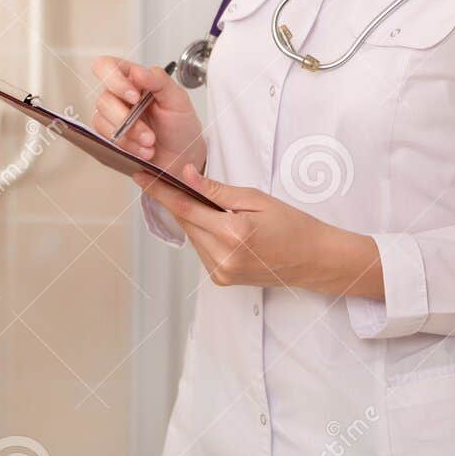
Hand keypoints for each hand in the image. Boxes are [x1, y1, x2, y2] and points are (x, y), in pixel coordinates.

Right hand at [91, 57, 205, 174]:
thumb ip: (159, 80)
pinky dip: (127, 147)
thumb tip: (138, 71)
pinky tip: (143, 150)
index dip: (114, 79)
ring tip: (150, 142)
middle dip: (126, 119)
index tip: (134, 97)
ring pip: (102, 121)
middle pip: (104, 99)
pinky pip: (106, 140)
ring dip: (129, 135)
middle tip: (147, 131)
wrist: (183, 156)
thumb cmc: (181, 125)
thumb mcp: (178, 99)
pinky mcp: (110, 137)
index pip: (107, 66)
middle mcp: (119, 97)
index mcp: (134, 80)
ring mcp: (113, 117)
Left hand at [140, 164, 378, 296]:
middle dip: (180, 202)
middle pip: (186, 222)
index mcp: (232, 234)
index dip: (160, 191)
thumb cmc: (292, 225)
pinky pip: (201, 250)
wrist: (314, 259)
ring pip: (192, 236)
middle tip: (181, 184)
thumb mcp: (255, 199)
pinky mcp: (221, 280)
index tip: (140, 178)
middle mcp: (223, 257)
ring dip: (195, 220)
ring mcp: (221, 272)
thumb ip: (216, 190)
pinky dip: (204, 235)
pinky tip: (221, 228)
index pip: (184, 207)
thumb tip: (185, 175)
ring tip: (218, 210)